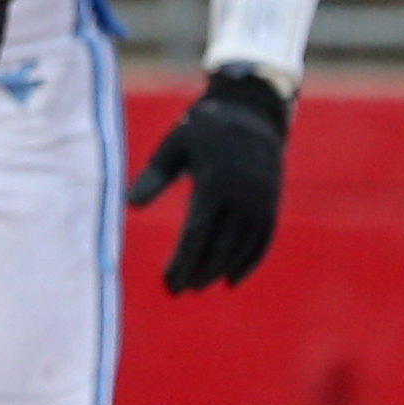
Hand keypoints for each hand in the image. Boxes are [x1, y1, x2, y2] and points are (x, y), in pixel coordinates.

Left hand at [125, 68, 290, 291]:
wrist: (251, 113)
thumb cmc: (202, 130)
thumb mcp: (173, 145)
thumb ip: (153, 175)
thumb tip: (131, 205)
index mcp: (216, 181)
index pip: (197, 234)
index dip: (182, 262)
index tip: (167, 282)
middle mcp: (243, 195)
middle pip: (219, 246)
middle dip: (198, 272)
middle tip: (177, 291)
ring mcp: (262, 201)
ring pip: (241, 247)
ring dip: (219, 270)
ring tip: (196, 286)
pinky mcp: (272, 204)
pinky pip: (263, 240)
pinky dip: (249, 262)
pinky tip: (230, 280)